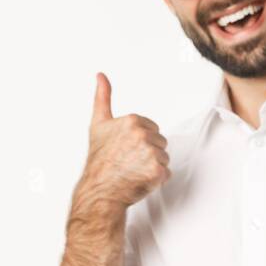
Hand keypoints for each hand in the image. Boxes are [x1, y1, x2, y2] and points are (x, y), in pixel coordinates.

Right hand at [79, 72, 169, 209]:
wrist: (99, 190)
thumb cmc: (99, 159)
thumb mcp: (98, 124)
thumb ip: (103, 97)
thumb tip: (101, 75)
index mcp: (133, 121)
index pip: (152, 129)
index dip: (140, 141)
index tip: (125, 149)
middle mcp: (143, 135)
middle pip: (160, 143)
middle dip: (148, 153)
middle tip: (129, 161)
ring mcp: (151, 153)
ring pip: (164, 158)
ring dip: (152, 166)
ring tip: (133, 171)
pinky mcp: (157, 172)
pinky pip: (167, 173)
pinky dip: (156, 180)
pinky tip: (140, 180)